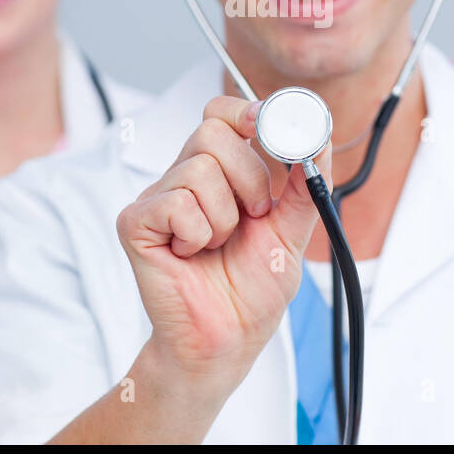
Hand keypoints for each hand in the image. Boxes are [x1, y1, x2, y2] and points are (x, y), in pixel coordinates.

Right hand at [116, 95, 328, 393]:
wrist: (227, 342)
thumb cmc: (251, 290)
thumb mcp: (292, 231)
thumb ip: (306, 182)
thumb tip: (317, 132)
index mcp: (221, 172)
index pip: (222, 112)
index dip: (246, 111)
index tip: (270, 127)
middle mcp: (185, 176)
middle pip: (212, 130)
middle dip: (250, 176)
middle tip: (253, 216)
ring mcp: (158, 198)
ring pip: (198, 167)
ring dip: (225, 216)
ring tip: (219, 245)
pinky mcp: (136, 223)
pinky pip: (175, 203)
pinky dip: (198, 233)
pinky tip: (192, 254)